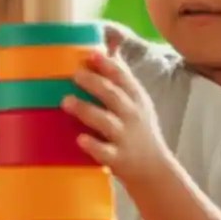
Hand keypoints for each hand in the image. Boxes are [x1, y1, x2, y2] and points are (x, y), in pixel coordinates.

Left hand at [64, 52, 170, 185]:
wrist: (154, 169)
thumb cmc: (140, 131)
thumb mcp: (138, 102)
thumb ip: (121, 79)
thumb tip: (105, 49)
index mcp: (136, 99)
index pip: (122, 78)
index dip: (107, 64)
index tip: (91, 54)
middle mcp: (132, 116)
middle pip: (112, 95)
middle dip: (94, 83)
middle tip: (75, 75)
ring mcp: (125, 138)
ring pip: (105, 121)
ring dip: (86, 110)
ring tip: (66, 101)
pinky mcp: (118, 159)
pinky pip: (104, 151)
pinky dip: (92, 145)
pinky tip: (80, 139)